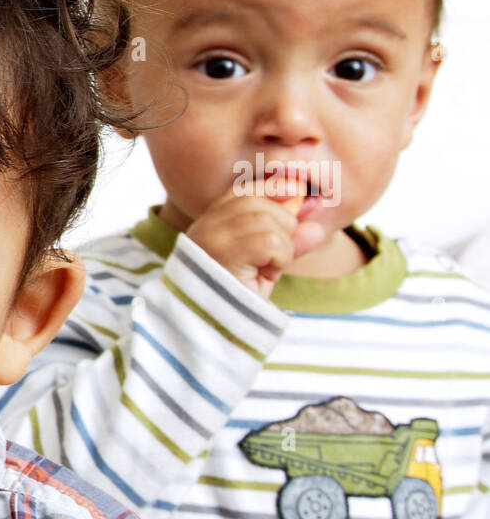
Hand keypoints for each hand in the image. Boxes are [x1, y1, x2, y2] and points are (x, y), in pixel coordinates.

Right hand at [184, 178, 325, 298]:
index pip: (241, 192)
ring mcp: (211, 240)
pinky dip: (280, 259)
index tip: (297, 190)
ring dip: (282, 247)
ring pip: (268, 220)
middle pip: (258, 202)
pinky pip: (272, 241)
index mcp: (207, 226)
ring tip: (267, 269)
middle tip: (274, 258)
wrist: (214, 331)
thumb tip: (314, 220)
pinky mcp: (224, 254)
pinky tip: (267, 274)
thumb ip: (287, 242)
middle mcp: (204, 228)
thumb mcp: (264, 266)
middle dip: (282, 224)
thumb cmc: (237, 301)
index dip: (271, 187)